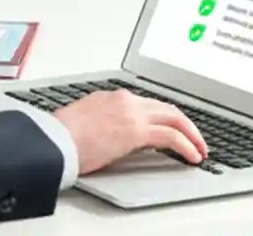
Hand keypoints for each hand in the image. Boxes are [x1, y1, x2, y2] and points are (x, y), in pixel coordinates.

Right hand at [53, 89, 207, 174]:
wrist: (53, 139)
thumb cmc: (60, 135)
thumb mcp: (85, 121)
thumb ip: (104, 122)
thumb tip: (113, 136)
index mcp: (112, 96)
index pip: (149, 104)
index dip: (166, 118)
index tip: (174, 129)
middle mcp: (125, 100)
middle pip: (167, 108)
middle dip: (186, 124)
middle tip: (195, 139)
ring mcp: (132, 113)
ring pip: (175, 118)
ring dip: (191, 135)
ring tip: (199, 150)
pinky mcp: (136, 131)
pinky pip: (171, 136)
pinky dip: (186, 145)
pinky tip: (191, 156)